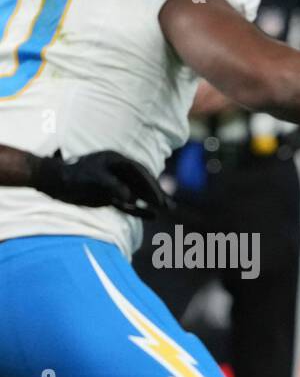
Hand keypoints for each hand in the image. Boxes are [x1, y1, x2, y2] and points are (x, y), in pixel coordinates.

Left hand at [31, 150, 173, 218]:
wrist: (54, 183)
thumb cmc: (73, 176)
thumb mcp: (93, 179)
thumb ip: (112, 186)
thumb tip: (129, 197)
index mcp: (116, 160)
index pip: (139, 172)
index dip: (151, 184)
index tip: (159, 196)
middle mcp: (118, 171)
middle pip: (142, 182)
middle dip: (156, 193)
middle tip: (169, 205)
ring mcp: (115, 184)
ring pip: (138, 193)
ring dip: (152, 201)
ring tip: (169, 209)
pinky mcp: (110, 196)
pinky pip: (129, 203)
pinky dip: (139, 210)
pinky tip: (152, 216)